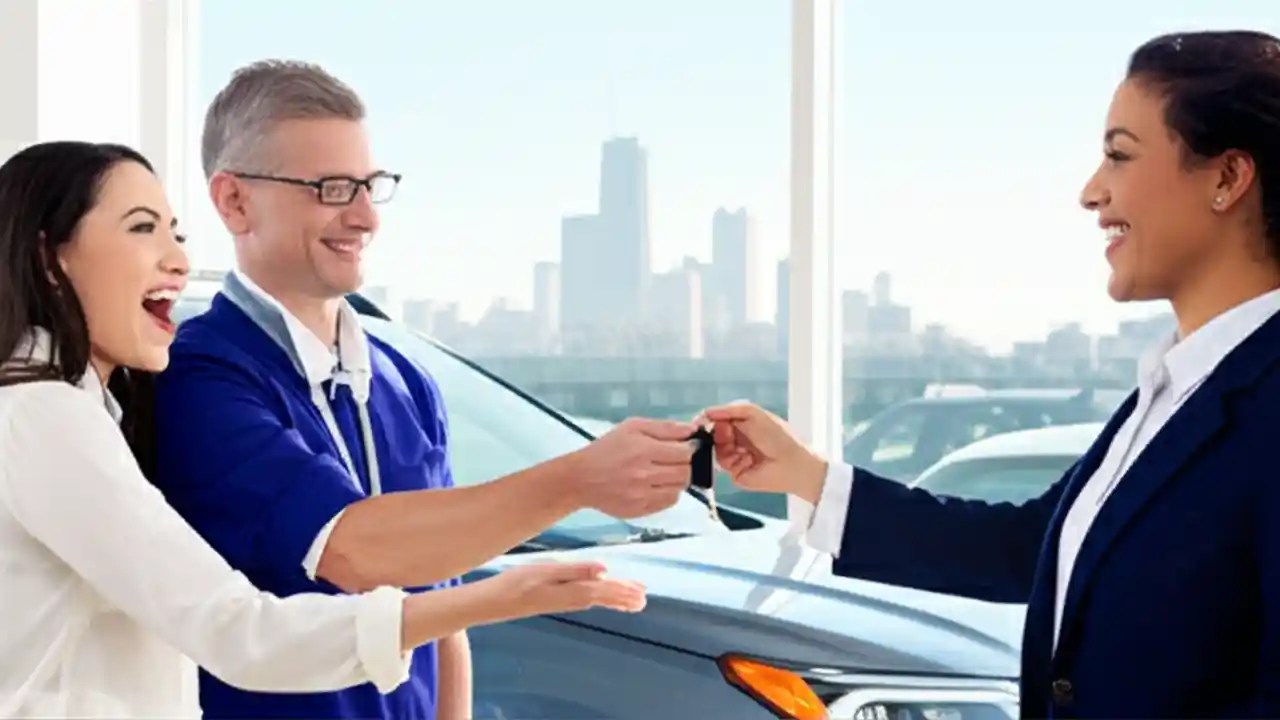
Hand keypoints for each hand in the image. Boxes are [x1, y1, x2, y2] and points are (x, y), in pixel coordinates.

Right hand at [483, 562, 645, 619]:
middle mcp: (571, 600)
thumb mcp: (544, 571)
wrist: (490, 603)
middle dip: (624, 596)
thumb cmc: (513, 583)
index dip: (624, 590)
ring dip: (614, 599)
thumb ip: (576, 570)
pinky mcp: (554, 601)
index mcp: (571, 592)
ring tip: (631, 600)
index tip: (642, 592)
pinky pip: (586, 600)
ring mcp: (562, 603)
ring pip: (596, 600)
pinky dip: (599, 599)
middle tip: (644, 597)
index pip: (605, 591)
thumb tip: (605, 571)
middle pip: (603, 598)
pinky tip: (601, 597)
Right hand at [567, 417, 696, 517]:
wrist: (581, 478)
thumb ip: (664, 427)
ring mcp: (642, 495)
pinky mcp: (640, 510)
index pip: (684, 453)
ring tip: (662, 472)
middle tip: (671, 460)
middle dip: (683, 465)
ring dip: (676, 480)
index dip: (688, 449)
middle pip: (685, 472)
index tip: (682, 448)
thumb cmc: (607, 449)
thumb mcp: (632, 427)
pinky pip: (668, 502)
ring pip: (679, 489)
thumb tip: (692, 430)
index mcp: (643, 450)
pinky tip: (655, 484)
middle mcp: (644, 474)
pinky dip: (667, 493)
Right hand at [698, 402, 827, 503]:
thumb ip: (728, 410)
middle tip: (728, 435)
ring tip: (744, 449)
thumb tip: (705, 413)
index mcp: (740, 425)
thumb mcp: (753, 413)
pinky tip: (750, 460)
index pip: (715, 421)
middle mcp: (736, 441)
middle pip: (711, 437)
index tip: (699, 423)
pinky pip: (724, 467)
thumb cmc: (779, 436)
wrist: (793, 463)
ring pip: (715, 452)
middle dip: (716, 435)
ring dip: (727, 448)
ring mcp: (736, 458)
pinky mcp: (737, 474)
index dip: (706, 421)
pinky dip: (735, 461)